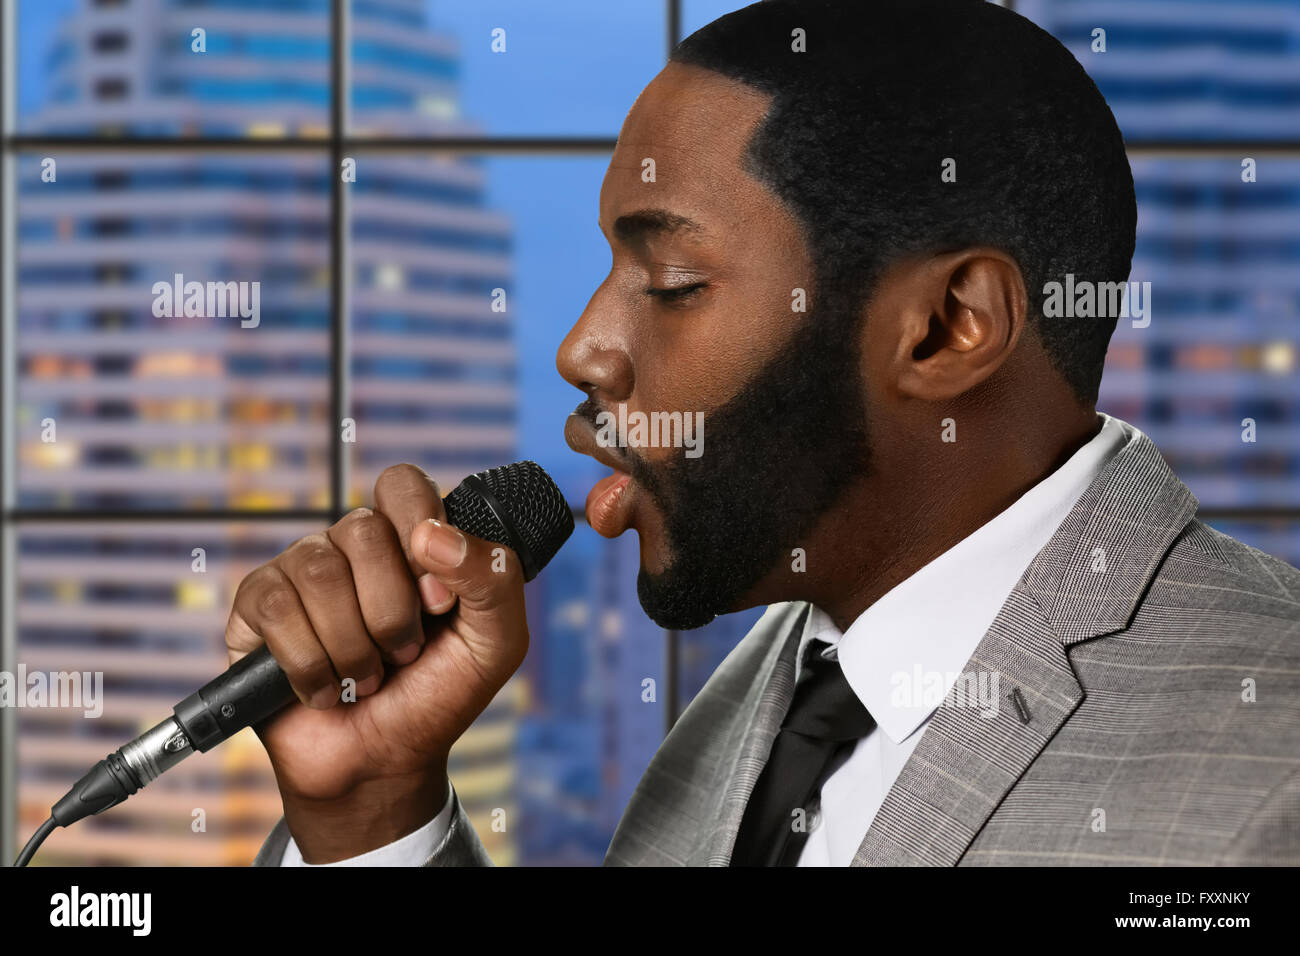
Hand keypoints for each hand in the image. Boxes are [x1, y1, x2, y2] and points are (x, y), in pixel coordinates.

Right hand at [224, 464, 528, 860]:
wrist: (382, 764)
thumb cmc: (438, 695)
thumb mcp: (496, 641)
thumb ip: (495, 576)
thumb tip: (432, 535)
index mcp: (410, 538)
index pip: (403, 485)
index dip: (423, 537)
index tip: (439, 601)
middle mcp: (351, 545)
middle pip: (362, 529)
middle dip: (392, 611)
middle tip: (402, 653)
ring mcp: (300, 571)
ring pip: (319, 572)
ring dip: (353, 647)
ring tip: (364, 677)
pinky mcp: (256, 607)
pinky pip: (276, 607)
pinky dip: (310, 664)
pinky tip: (324, 688)